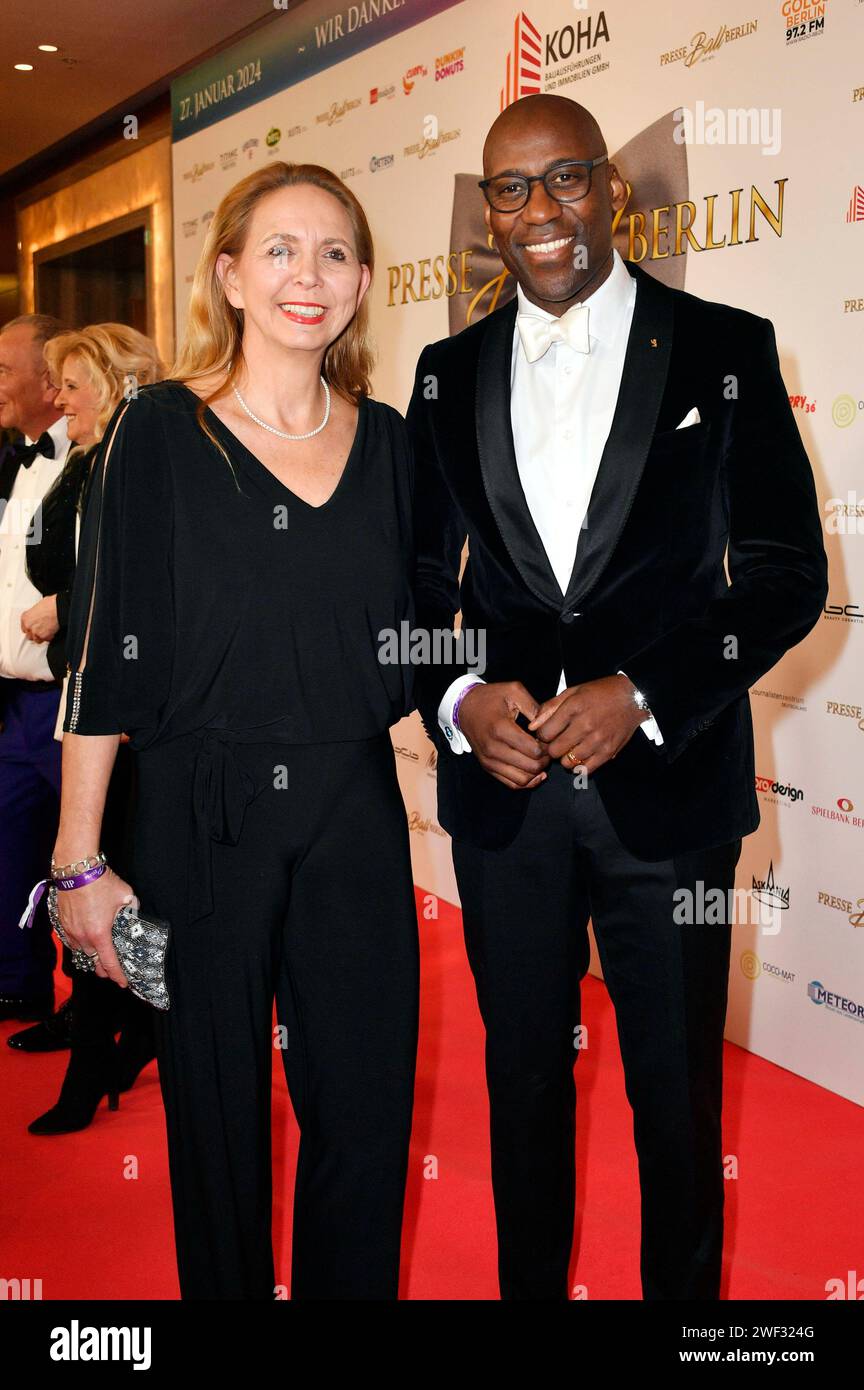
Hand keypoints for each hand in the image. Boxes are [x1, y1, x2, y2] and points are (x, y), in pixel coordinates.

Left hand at [21, 594, 58, 642]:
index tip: (34, 628)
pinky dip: (49, 637)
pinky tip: (52, 632)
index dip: (31, 628)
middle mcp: (28, 625)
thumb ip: (35, 614)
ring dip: (42, 637)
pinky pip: (46, 640)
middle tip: (41, 630)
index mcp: (25, 617)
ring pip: (37, 640)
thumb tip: (38, 616)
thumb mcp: (38, 606)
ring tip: (47, 632)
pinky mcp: (43, 636)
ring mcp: (35, 632)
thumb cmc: (51, 605)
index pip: (24, 628)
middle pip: (29, 635)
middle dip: (35, 634)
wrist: (58, 608)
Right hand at [53, 865, 135, 987]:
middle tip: (111, 970)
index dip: (117, 975)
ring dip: (90, 955)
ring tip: (98, 955)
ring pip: (81, 951)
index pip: (109, 962)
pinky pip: (71, 941)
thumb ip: (131, 907)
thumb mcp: (125, 895)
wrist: (76, 870)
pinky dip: (79, 944)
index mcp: (100, 934)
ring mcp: (70, 931)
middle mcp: (83, 937)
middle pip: (93, 960)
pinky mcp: (62, 924)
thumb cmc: (101, 882)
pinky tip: (85, 940)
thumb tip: (134, 911)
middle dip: (103, 968)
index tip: (123, 983)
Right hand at [456, 681, 550, 789]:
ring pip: (522, 780)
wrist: (465, 707)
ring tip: (540, 759)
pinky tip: (534, 772)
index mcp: (501, 729)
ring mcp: (489, 760)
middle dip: (545, 761)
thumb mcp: (514, 691)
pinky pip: (511, 784)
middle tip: (547, 750)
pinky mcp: (488, 767)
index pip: (533, 750)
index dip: (547, 747)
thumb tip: (548, 725)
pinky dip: (526, 782)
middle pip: (530, 767)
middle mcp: (493, 748)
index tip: (548, 740)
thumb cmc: (490, 698)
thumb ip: (534, 707)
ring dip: (536, 773)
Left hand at [528, 674, 645, 773]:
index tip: (547, 734)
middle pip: (555, 751)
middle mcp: (585, 725)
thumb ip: (550, 708)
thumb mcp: (572, 691)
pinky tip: (581, 755)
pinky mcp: (608, 751)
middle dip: (552, 749)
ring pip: (568, 763)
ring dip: (565, 758)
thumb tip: (533, 726)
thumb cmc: (599, 693)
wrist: (632, 697)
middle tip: (557, 743)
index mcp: (574, 708)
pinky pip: (586, 769)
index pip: (545, 733)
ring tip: (570, 749)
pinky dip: (580, 766)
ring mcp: (598, 740)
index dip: (542, 736)